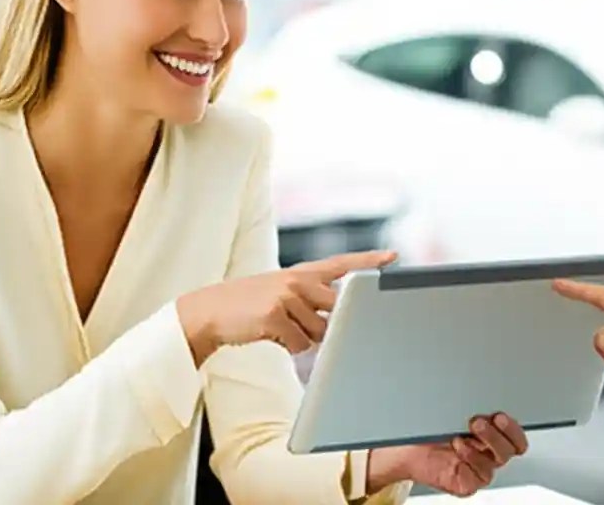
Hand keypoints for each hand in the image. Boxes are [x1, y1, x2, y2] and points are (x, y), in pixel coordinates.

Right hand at [176, 251, 396, 366]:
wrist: (210, 312)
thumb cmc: (253, 306)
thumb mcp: (284, 293)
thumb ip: (313, 300)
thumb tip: (339, 324)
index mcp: (303, 272)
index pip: (343, 264)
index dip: (369, 262)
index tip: (393, 257)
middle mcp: (298, 280)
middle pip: (338, 310)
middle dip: (327, 324)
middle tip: (297, 320)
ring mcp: (287, 296)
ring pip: (319, 332)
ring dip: (301, 337)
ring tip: (277, 326)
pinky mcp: (275, 315)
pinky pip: (299, 344)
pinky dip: (288, 346)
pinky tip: (269, 334)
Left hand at [367, 414, 528, 496]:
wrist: (407, 448)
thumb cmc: (430, 427)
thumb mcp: (451, 408)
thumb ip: (468, 400)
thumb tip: (471, 380)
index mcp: (494, 433)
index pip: (517, 437)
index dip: (512, 428)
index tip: (499, 415)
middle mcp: (489, 452)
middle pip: (509, 450)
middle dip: (494, 435)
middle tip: (477, 422)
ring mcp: (478, 469)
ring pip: (492, 465)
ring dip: (477, 451)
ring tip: (459, 438)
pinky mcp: (466, 483)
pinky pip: (475, 480)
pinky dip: (466, 466)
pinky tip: (455, 454)